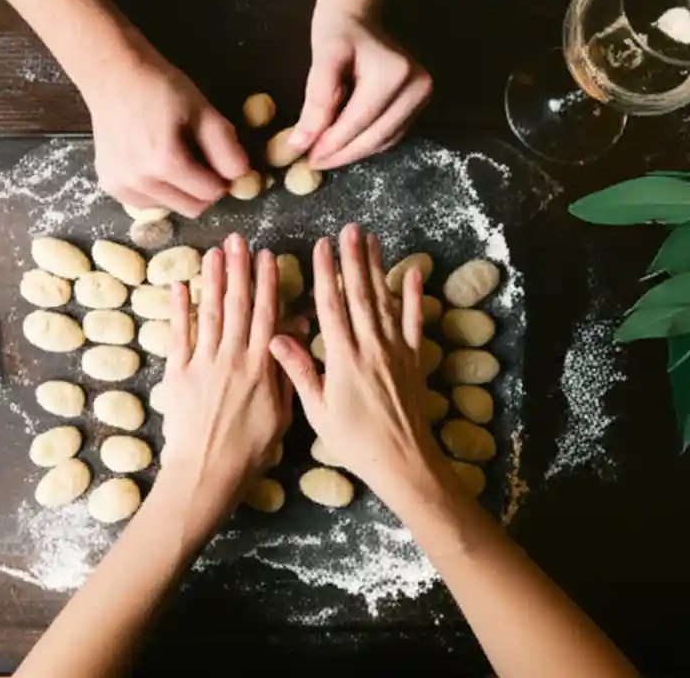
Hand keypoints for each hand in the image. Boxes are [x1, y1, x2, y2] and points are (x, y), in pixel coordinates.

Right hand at [81, 47, 248, 218]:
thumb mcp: (201, 109)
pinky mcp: (109, 185)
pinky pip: (145, 203)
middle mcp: (140, 182)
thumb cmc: (159, 87)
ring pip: (169, 208)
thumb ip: (225, 145)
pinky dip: (157, 191)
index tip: (222, 163)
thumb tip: (242, 175)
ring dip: (180, 192)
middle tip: (201, 162)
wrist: (112, 74)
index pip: (210, 193)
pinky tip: (153, 165)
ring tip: (174, 159)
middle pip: (191, 208)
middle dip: (203, 190)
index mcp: (165, 162)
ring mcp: (121, 186)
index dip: (223, 180)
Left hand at [157, 234, 291, 526]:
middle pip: (237, 305)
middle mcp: (232, 358)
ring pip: (210, 313)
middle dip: (238, 270)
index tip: (266, 257)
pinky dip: (179, 309)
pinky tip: (180, 286)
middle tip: (238, 240)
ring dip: (212, 280)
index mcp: (261, 367)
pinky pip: (179, 334)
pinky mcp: (178, 373)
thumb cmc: (250, 451)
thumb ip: (287, 371)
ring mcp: (203, 363)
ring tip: (214, 252)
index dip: (266, 283)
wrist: (206, 472)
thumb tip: (296, 334)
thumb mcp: (282, 414)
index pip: (266, 315)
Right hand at [268, 224, 455, 517]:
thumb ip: (299, 370)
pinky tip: (412, 273)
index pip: (331, 307)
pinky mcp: (413, 358)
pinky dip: (414, 296)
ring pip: (384, 300)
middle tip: (348, 229)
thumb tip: (275, 337)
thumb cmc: (353, 441)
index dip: (324, 274)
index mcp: (342, 359)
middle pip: (359, 294)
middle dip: (352, 259)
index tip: (320, 246)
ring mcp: (395, 350)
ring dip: (377, 268)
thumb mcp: (317, 410)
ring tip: (371, 239)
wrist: (402, 460)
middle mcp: (370, 347)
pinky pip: (413, 321)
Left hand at [289, 11, 431, 169]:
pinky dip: (365, 143)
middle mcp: (416, 87)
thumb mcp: (322, 60)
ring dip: (353, 152)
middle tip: (313, 162)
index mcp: (395, 74)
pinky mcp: (419, 103)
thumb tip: (301, 143)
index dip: (331, 145)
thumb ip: (315, 102)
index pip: (358, 122)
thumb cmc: (338, 31)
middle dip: (341, 153)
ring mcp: (422, 96)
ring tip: (324, 153)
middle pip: (374, 137)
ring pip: (383, 141)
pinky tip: (343, 142)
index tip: (307, 158)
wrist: (358, 15)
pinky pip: (389, 135)